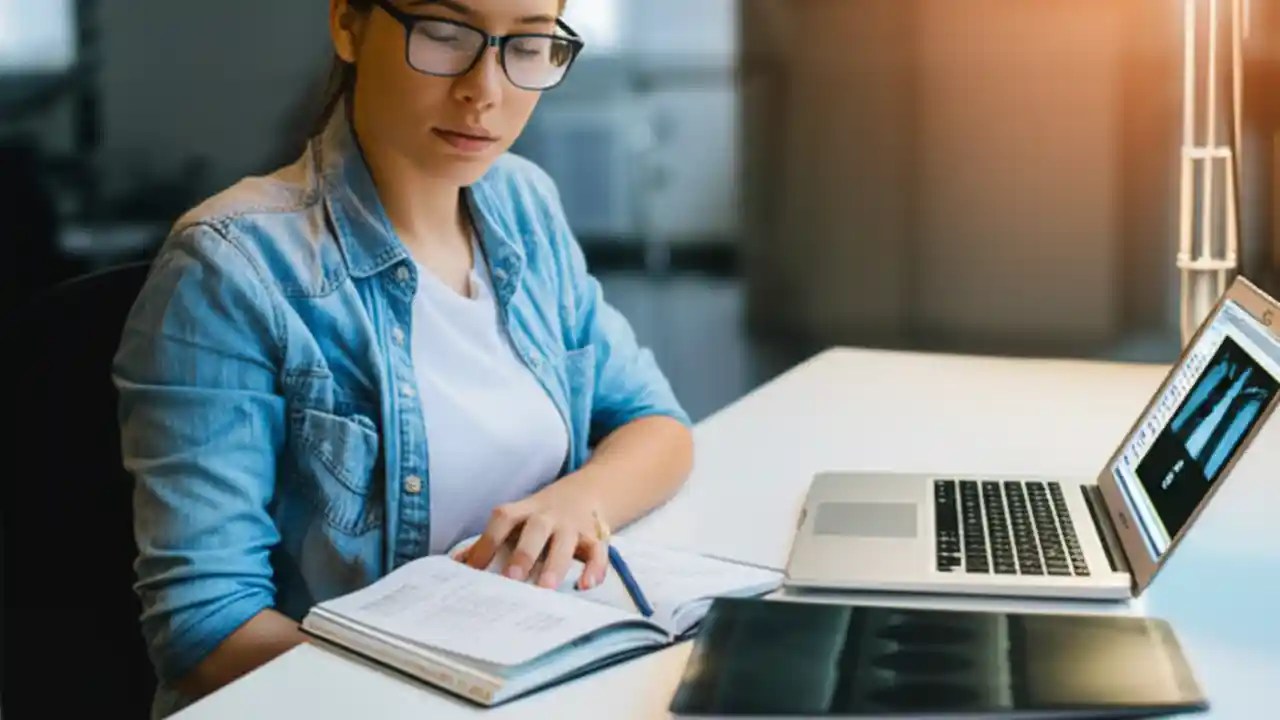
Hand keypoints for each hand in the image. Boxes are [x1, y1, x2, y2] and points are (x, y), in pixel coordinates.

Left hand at [459, 482, 609, 590]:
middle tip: (512, 579)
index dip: (487, 543)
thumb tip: (456, 564)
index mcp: (524, 511)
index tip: (472, 570)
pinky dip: (595, 567)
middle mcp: (548, 516)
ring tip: (546, 587)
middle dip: (524, 553)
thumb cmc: (541, 516)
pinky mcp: (595, 536)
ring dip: (556, 564)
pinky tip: (586, 584)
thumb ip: (490, 541)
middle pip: (536, 529)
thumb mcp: (517, 519)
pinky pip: (598, 551)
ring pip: (566, 542)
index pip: (503, 519)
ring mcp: (573, 526)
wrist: (588, 492)